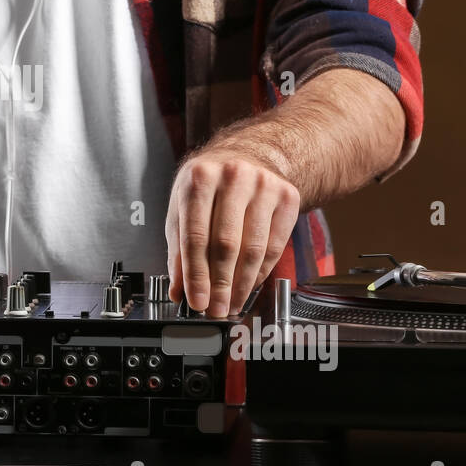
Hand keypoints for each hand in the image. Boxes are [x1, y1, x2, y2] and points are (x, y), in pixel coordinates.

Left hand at [165, 148, 300, 316]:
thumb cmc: (210, 184)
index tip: (196, 301)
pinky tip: (249, 285)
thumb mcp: (182, 206)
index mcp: (199, 178)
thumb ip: (177, 248)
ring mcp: (264, 185)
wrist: (250, 156)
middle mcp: (233, 177)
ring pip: (253, 248)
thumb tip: (179, 290)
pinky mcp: (287, 197)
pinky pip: (275, 245)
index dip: (196, 274)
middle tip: (216, 309)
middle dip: (220, 284)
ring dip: (241, 284)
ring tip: (232, 303)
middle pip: (226, 244)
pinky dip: (261, 272)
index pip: (195, 236)